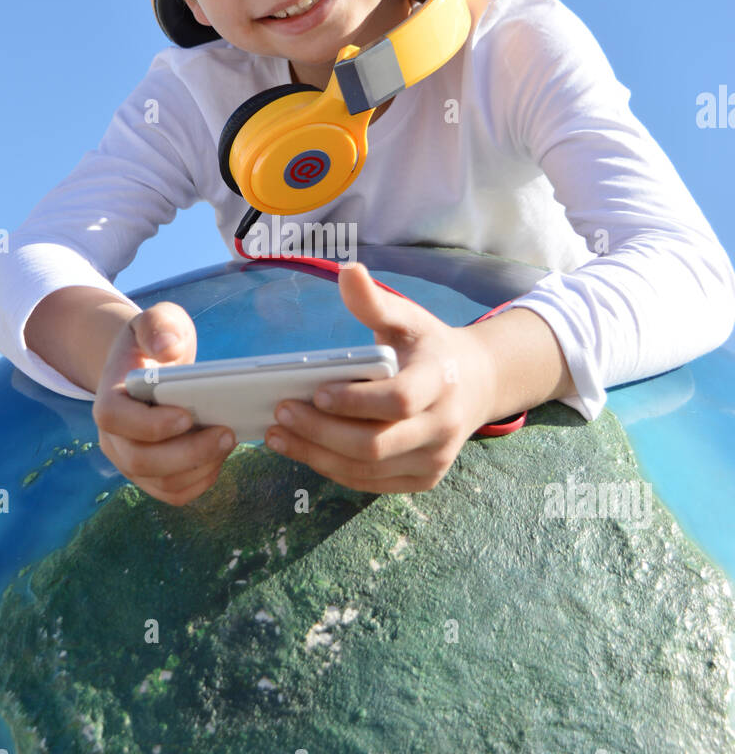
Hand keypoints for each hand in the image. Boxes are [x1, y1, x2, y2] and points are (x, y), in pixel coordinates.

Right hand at [92, 302, 236, 506]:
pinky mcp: (152, 476)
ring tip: (229, 442)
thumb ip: (160, 325)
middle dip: (188, 453)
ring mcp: (131, 462)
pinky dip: (201, 481)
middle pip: (141, 461)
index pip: (117, 420)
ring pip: (161, 482)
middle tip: (227, 433)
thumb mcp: (157, 320)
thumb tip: (168, 350)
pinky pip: (175, 492)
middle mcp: (114, 438)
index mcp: (109, 399)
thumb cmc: (155, 343)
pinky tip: (220, 458)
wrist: (149, 366)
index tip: (187, 415)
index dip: (150, 424)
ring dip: (200, 468)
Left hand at [264, 262, 496, 493]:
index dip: (354, 402)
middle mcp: (443, 427)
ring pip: (367, 469)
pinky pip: (369, 483)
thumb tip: (346, 271)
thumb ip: (374, 302)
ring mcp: (434, 460)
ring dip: (316, 455)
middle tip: (281, 413)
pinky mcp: (423, 480)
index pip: (397, 401)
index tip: (315, 391)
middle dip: (320, 432)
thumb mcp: (408, 318)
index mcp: (440, 382)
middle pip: (375, 444)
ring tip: (278, 435)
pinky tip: (303, 450)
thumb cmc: (428, 348)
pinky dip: (332, 469)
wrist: (475, 385)